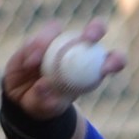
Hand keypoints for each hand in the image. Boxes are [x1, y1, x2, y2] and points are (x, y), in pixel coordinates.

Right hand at [2, 20, 126, 118]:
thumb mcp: (46, 108)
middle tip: (87, 39)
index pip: (112, 60)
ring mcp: (57, 41)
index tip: (106, 68)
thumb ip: (46, 100)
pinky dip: (33, 48)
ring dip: (47, 41)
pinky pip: (38, 37)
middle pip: (95, 31)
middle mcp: (77, 50)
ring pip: (58, 29)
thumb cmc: (44, 105)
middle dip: (96, 29)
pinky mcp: (38, 39)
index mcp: (92, 70)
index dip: (115, 60)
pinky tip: (29, 64)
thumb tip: (45, 84)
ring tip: (34, 64)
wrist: (24, 98)